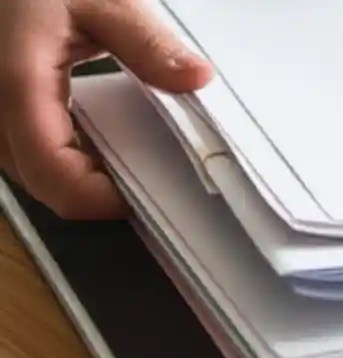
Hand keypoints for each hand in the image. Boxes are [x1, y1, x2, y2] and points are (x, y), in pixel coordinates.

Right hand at [0, 0, 213, 219]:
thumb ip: (146, 43)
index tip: (145, 196)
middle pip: (42, 182)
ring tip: (129, 157)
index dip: (99, 199)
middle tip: (150, 178)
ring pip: (29, 169)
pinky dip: (63, 151)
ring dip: (77, 173)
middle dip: (96, 190)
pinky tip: (98, 136)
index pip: (52, 173)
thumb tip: (195, 78)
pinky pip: (24, 147)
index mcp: (17, 85)